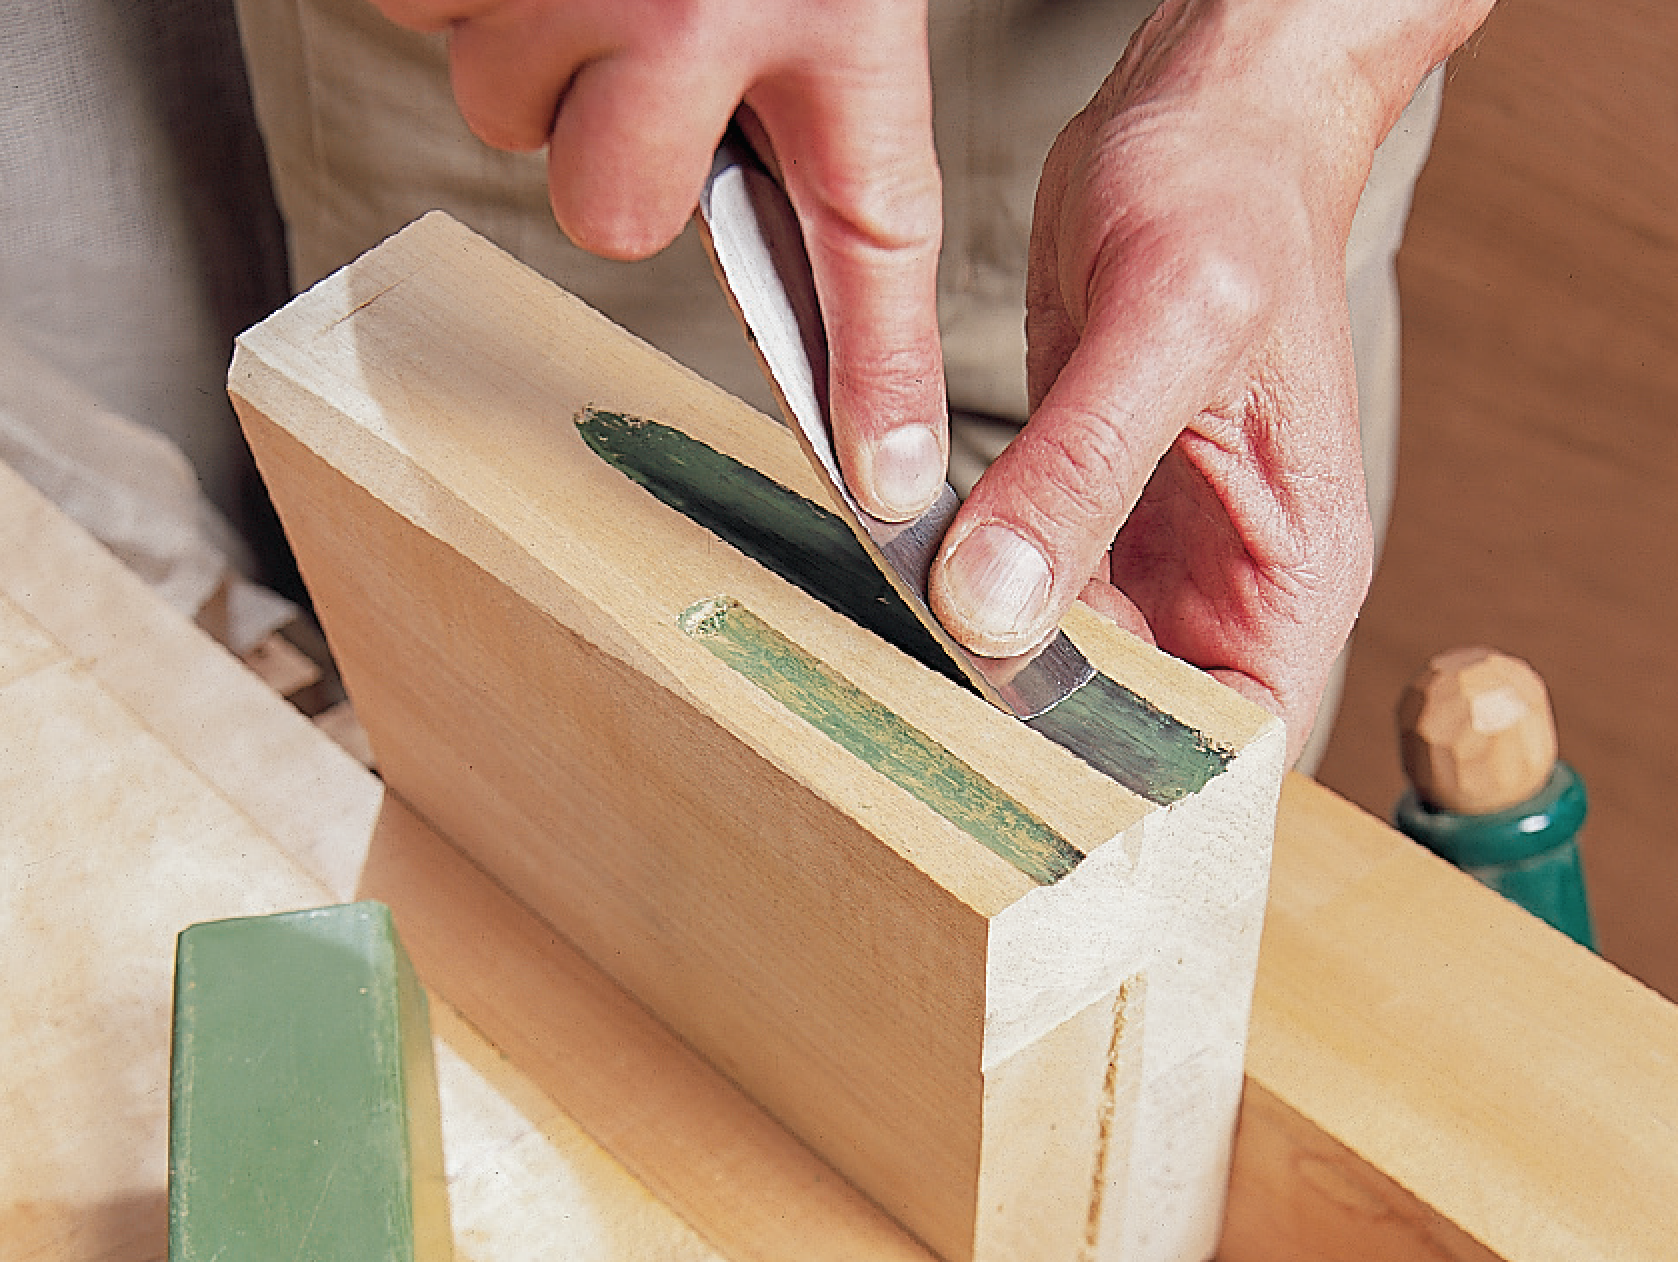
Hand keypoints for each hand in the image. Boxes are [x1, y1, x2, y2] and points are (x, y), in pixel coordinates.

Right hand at [369, 0, 949, 522]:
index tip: (886, 483)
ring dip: (538, 53)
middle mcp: (688, 1)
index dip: (877, 361)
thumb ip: (834, 126)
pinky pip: (429, 24)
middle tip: (649, 28)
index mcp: (824, 0)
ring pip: (506, 116)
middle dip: (617, 141)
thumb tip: (862, 365)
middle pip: (610, 205)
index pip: (871, 223)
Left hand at [928, 0, 1488, 762]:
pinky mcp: (1081, 506)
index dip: (1146, 790)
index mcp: (1294, 567)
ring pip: (1066, 661)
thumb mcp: (1168, 325)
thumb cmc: (1233, 198)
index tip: (1031, 804)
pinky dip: (965, 596)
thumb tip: (998, 604)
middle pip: (1135, 720)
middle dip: (1040, 740)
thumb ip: (1084, 469)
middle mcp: (1224, 579)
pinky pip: (1018, 584)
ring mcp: (1148, 550)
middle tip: (926, 747)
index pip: (1236, 740)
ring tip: (896, 685)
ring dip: (988, 668)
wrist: (1204, 116)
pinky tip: (902, 599)